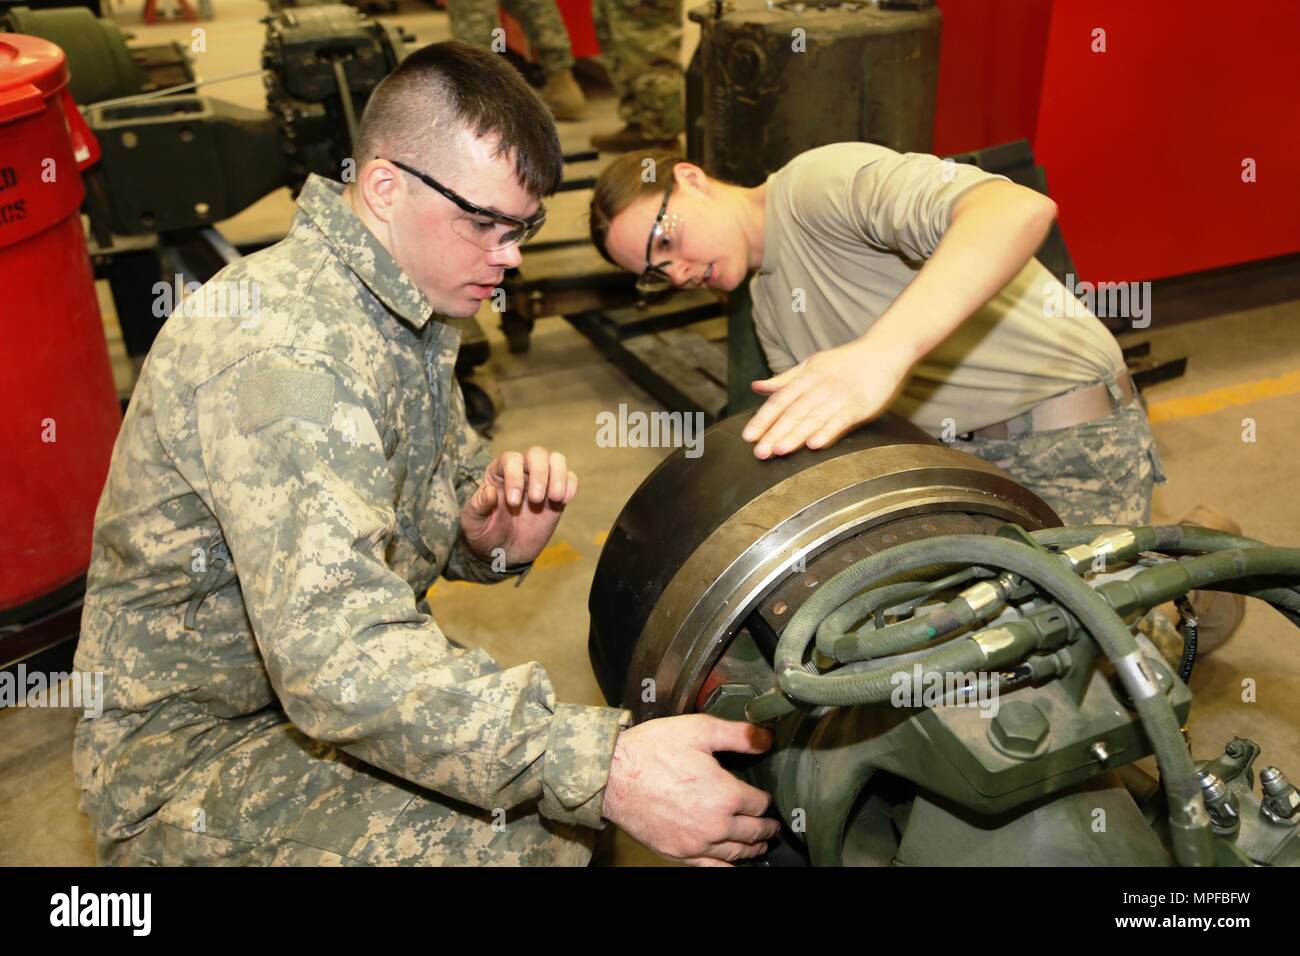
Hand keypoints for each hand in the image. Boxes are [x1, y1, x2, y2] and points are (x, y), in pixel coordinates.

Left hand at [460, 447, 576, 565]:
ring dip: (558, 476)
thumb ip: (478, 506)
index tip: (513, 502)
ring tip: (554, 498)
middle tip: (536, 499)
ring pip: (556, 460)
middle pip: (537, 454)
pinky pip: (570, 478)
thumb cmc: (485, 534)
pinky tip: (563, 500)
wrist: (503, 553)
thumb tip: (490, 491)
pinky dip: (570, 485)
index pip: (511, 459)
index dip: (514, 476)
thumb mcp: (473, 523)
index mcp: (498, 472)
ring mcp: (541, 482)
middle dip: (540, 474)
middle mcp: (522, 471)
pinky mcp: (556, 495)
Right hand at [601, 714, 780, 865]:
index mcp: (725, 795)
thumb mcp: (698, 729)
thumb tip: (766, 738)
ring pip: (735, 853)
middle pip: (752, 831)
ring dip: (752, 848)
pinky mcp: (677, 853)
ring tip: (759, 844)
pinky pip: (712, 867)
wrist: (611, 776)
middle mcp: (715, 825)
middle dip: (765, 827)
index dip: (764, 798)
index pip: (759, 803)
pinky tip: (732, 863)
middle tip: (772, 825)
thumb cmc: (651, 751)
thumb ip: (738, 734)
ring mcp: (696, 843)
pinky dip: (727, 866)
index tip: (764, 796)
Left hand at [742, 339, 908, 458]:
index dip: (763, 419)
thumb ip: (784, 379)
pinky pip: (841, 421)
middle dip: (774, 433)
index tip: (748, 436)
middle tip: (758, 452)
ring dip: (795, 435)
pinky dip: (827, 432)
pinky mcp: (860, 406)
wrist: (885, 351)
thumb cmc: (846, 361)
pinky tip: (814, 444)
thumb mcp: (811, 364)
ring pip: (813, 418)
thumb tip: (755, 387)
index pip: (779, 401)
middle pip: (793, 413)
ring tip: (779, 450)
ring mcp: (840, 396)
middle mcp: (820, 387)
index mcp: (806, 377)